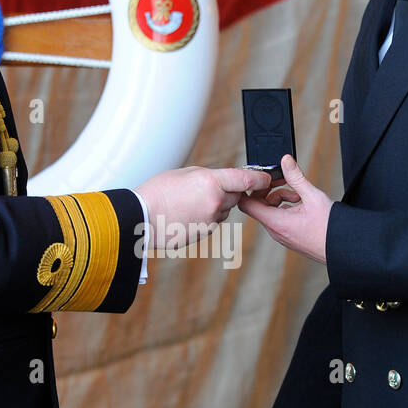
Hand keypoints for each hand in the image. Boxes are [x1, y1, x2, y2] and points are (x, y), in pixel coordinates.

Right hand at [135, 166, 270, 249]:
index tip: (266, 178)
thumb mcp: (186, 173)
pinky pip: (212, 222)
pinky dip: (205, 217)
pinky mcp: (204, 233)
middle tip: (209, 188)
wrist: (142, 217)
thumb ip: (209, 176)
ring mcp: (210, 220)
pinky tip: (187, 214)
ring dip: (215, 205)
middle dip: (229, 192)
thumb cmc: (158, 192)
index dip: (260, 178)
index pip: (246, 179)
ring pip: (224, 210)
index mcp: (211, 182)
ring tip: (190, 202)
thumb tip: (223, 180)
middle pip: (236, 196)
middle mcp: (215, 202)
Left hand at [237, 155, 331, 263]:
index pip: (247, 204)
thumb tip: (285, 161)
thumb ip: (296, 177)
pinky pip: (279, 219)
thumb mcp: (312, 196)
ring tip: (298, 194)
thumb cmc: (330, 229)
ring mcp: (282, 235)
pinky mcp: (289, 237)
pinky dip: (286, 208)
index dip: (249, 188)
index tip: (260, 178)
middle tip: (284, 182)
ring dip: (280, 198)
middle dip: (269, 191)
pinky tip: (301, 204)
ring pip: (270, 211)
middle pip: (258, 206)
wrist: (343, 248)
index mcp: (276, 222)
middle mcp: (275, 231)